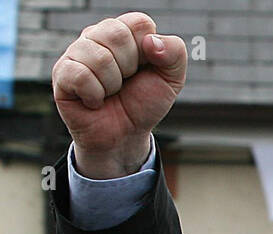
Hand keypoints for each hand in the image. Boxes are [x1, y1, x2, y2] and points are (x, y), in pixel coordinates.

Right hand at [51, 12, 186, 178]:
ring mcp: (76, 52)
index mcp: (124, 32)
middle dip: (130, 67)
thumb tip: (151, 42)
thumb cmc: (143, 103)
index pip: (140, 23)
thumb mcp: (171, 80)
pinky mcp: (62, 72)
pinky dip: (95, 95)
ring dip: (113, 84)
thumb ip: (175, 54)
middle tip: (126, 82)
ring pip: (100, 57)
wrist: (125, 135)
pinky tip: (94, 100)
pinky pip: (81, 75)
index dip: (149, 51)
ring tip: (110, 92)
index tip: (145, 68)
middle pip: (117, 34)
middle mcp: (97, 36)